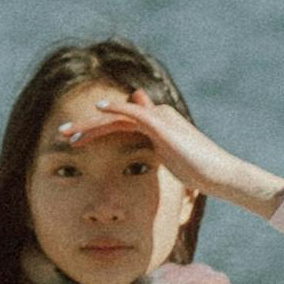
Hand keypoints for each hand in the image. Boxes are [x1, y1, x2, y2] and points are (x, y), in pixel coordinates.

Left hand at [49, 92, 283, 218]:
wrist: (220, 174)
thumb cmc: (200, 173)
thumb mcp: (174, 161)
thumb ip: (159, 152)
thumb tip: (151, 156)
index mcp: (159, 124)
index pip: (120, 123)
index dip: (97, 130)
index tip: (76, 140)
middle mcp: (158, 115)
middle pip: (114, 118)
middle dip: (87, 126)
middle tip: (62, 134)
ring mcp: (160, 118)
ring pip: (117, 115)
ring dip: (90, 123)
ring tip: (68, 133)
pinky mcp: (161, 125)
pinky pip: (133, 112)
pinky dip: (115, 109)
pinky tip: (98, 109)